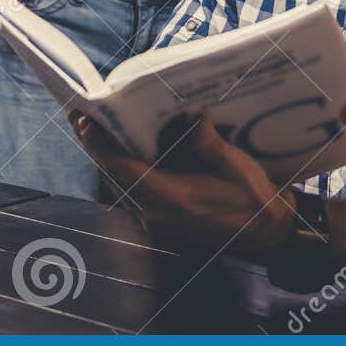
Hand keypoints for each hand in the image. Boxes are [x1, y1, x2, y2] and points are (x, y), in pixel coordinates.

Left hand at [73, 113, 296, 253]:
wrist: (266, 232)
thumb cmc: (254, 199)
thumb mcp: (237, 167)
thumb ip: (209, 144)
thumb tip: (192, 117)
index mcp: (174, 199)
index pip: (124, 170)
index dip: (100, 145)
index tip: (84, 119)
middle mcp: (157, 213)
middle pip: (113, 175)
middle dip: (94, 144)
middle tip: (78, 112)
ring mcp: (156, 219)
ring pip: (118, 183)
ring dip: (104, 155)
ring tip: (90, 124)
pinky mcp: (158, 218)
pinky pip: (130, 189)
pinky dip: (119, 167)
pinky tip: (116, 146)